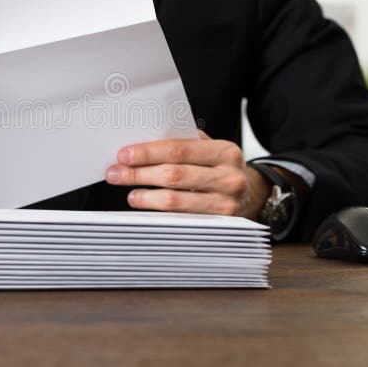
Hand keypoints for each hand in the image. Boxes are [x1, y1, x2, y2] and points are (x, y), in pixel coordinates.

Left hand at [104, 131, 270, 219]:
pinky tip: (146, 207)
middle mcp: (229, 177)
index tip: (124, 154)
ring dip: (145, 197)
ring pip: (176, 201)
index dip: (148, 152)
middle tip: (115, 173)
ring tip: (129, 193)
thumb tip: (140, 143)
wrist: (252, 194)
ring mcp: (227, 203)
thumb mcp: (210, 150)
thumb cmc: (220, 168)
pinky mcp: (221, 224)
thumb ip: (184, 143)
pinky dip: (159, 213)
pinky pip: (182, 219)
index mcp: (225, 150)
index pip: (179, 149)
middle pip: (174, 175)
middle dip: (139, 174)